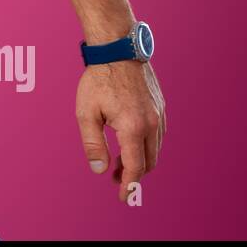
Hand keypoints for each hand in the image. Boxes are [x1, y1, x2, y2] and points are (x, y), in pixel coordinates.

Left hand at [76, 58, 165, 201]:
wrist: (118, 49)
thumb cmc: (98, 79)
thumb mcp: (86, 112)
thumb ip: (92, 143)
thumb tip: (99, 170)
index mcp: (132, 127)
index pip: (135, 167)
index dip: (129, 185)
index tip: (123, 197)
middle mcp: (151, 123)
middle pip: (148, 162)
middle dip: (134, 174)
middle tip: (115, 178)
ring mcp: (159, 115)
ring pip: (155, 149)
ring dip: (140, 160)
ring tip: (120, 162)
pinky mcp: (161, 107)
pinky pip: (158, 135)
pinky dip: (147, 146)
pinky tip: (131, 142)